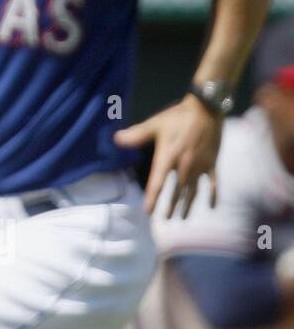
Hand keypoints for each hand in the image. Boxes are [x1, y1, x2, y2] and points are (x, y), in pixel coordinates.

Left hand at [114, 96, 223, 217]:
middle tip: (165, 220)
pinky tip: (211, 207)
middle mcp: (184, 165)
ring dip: (187, 205)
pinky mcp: (212, 163)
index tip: (148, 211)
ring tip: (183, 217)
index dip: (152, 198)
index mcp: (168, 157)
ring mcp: (200, 166)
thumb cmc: (178, 117)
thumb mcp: (155, 124)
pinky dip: (212, 196)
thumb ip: (136, 134)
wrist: (206, 109)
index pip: (158, 183)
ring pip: (193, 191)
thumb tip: (115, 139)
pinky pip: (213, 183)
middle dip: (170, 206)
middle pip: (176, 191)